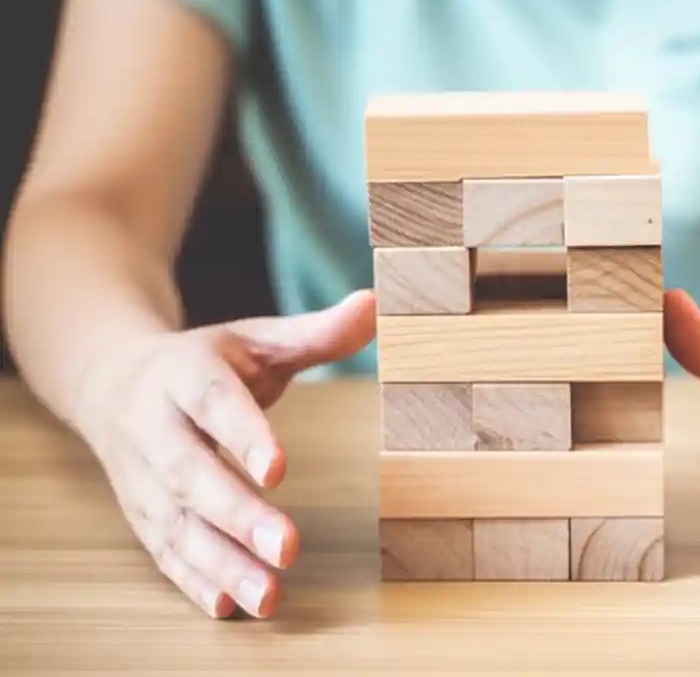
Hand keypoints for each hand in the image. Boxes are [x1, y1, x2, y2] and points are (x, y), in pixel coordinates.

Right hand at [72, 291, 374, 618]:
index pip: (214, 403)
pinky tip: (227, 606)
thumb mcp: (256, 338)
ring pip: (177, 524)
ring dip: (220, 563)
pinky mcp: (140, 512)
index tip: (281, 469)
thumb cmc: (205, 360)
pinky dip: (192, 580)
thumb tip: (376, 304)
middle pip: (193, 475)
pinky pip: (163, 551)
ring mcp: (142, 475)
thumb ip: (315, 333)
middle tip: (289, 549)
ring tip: (269, 596)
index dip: (245, 434)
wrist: (111, 378)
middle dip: (239, 516)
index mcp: (183, 374)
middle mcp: (154, 426)